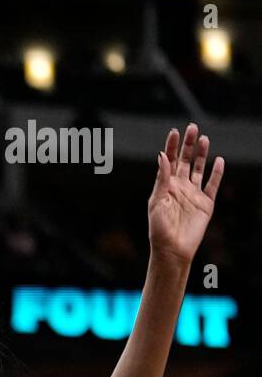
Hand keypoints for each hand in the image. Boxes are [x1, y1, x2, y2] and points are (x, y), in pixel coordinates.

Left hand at [149, 123, 224, 266]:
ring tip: (204, 138)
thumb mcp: (157, 201)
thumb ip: (162, 179)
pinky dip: (217, 173)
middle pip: (185, 161)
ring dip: (201, 155)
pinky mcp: (206, 204)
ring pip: (199, 169)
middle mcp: (179, 187)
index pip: (168, 161)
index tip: (174, 131)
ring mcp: (193, 194)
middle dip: (188, 145)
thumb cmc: (159, 228)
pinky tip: (219, 160)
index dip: (171, 146)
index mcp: (165, 186)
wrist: (173, 249)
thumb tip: (162, 156)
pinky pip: (213, 185)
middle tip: (192, 127)